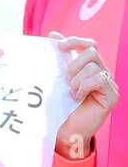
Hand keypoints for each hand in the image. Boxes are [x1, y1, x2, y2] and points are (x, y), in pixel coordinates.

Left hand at [53, 34, 117, 158]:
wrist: (63, 131)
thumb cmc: (58, 107)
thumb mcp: (56, 79)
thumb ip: (58, 60)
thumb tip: (53, 35)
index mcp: (88, 68)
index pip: (89, 45)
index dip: (75, 41)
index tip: (58, 44)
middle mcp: (101, 73)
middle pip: (92, 51)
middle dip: (73, 64)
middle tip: (66, 81)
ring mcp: (109, 84)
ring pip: (93, 66)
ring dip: (76, 80)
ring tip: (71, 93)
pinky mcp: (112, 95)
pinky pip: (100, 79)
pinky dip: (84, 87)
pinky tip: (78, 97)